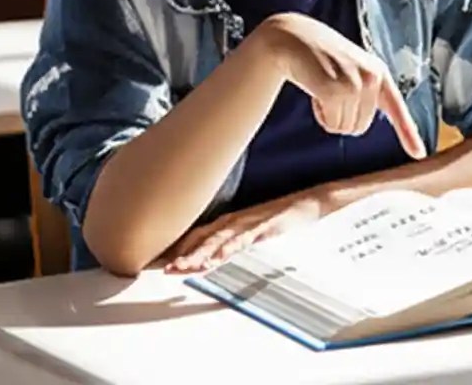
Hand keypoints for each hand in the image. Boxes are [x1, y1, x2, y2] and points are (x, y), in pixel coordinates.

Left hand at [164, 190, 326, 272]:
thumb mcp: (254, 230)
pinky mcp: (265, 226)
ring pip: (217, 240)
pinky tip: (216, 258)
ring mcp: (249, 223)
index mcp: (230, 221)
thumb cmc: (283, 217)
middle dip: (182, 254)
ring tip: (182, 268)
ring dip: (198, 254)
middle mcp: (234, 220)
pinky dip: (227, 249)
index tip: (160, 263)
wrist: (311, 201)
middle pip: (202, 237)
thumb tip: (216, 256)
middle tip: (163, 269)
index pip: (198, 235)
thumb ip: (235, 241)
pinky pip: (242, 240)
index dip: (179, 249)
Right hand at [257, 13, 425, 159]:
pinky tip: (315, 92)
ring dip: (329, 116)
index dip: (408, 133)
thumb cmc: (323, 59)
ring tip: (323, 88)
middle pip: (361, 127)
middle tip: (331, 94)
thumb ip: (365, 92)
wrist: (296, 37)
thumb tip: (361, 125)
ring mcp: (354, 83)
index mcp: (380, 73)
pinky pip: (330, 123)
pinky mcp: (334, 90)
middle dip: (342, 118)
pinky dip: (319, 114)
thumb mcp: (352, 70)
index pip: (397, 107)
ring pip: (345, 127)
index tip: (418, 154)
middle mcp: (372, 77)